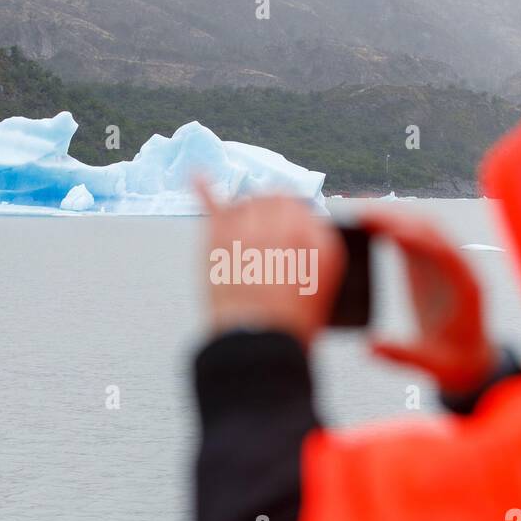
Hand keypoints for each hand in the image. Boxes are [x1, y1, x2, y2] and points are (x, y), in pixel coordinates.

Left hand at [196, 179, 344, 345]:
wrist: (258, 344)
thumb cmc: (291, 328)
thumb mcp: (322, 293)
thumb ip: (311, 262)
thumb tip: (297, 250)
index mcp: (319, 240)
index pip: (307, 213)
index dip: (298, 221)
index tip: (292, 232)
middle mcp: (287, 226)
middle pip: (279, 198)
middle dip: (275, 207)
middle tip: (269, 223)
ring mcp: (251, 227)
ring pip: (248, 200)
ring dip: (248, 207)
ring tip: (246, 223)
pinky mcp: (219, 236)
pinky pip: (212, 203)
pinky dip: (205, 189)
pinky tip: (198, 176)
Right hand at [362, 210, 492, 393]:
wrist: (470, 362)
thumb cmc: (457, 364)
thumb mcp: (433, 365)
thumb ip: (404, 355)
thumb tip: (370, 347)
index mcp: (467, 288)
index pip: (446, 255)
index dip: (420, 241)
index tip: (393, 233)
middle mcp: (458, 268)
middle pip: (432, 232)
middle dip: (401, 219)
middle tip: (367, 214)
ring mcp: (442, 265)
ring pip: (420, 229)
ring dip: (394, 218)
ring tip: (362, 212)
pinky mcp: (427, 267)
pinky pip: (410, 240)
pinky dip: (391, 229)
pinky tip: (368, 223)